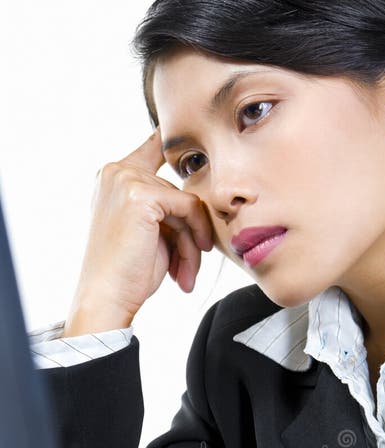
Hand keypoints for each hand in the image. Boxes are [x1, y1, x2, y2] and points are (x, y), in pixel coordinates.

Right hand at [67, 127, 213, 332]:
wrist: (107, 296)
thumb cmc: (128, 272)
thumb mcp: (150, 233)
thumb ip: (168, 210)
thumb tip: (203, 202)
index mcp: (113, 178)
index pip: (151, 148)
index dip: (171, 142)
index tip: (191, 137)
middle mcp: (116, 172)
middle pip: (177, 192)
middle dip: (188, 233)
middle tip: (186, 270)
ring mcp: (127, 180)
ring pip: (186, 203)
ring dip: (191, 243)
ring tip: (184, 275)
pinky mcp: (141, 195)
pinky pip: (189, 207)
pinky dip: (195, 236)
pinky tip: (186, 267)